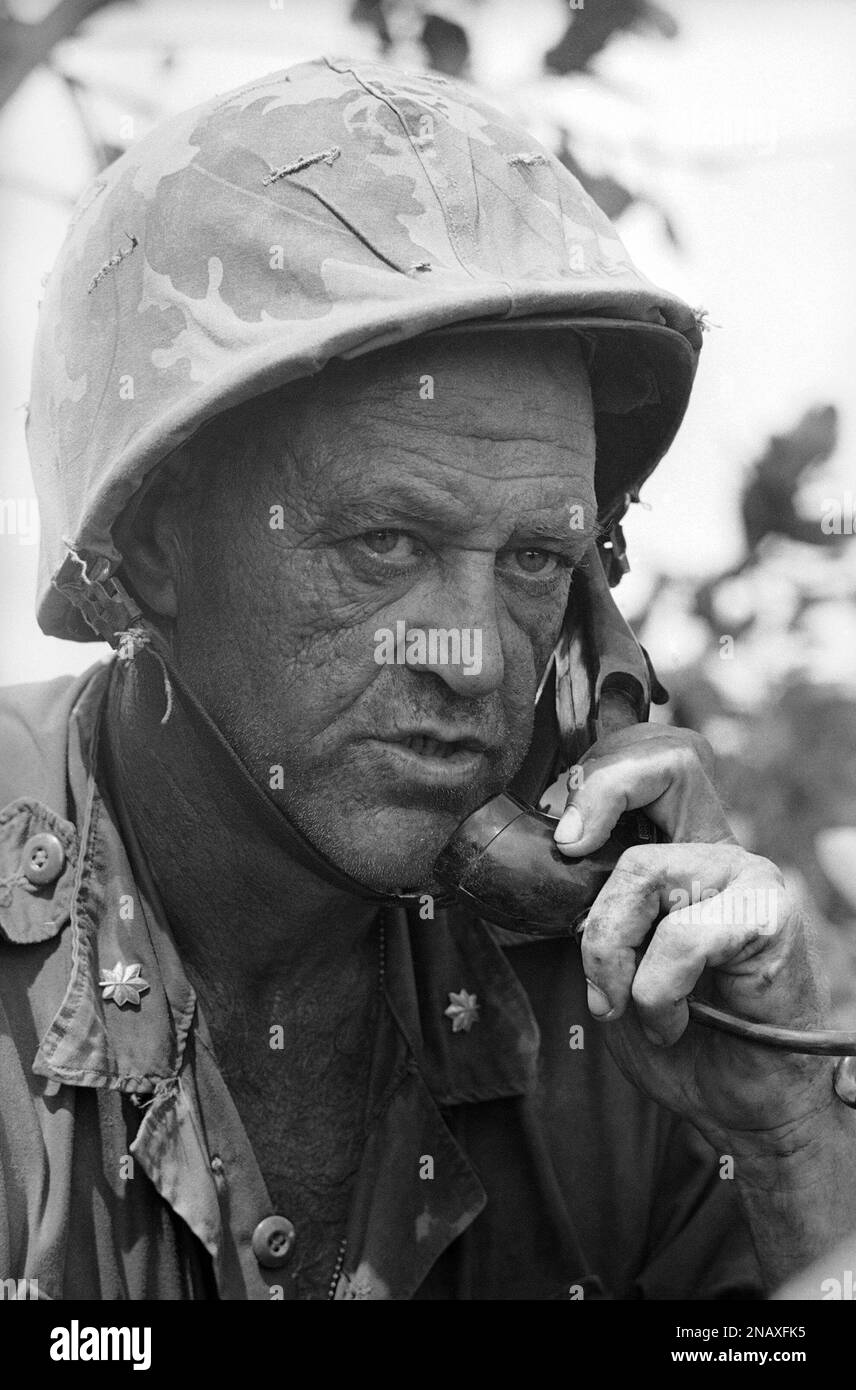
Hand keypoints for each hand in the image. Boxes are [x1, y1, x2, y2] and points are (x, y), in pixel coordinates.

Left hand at [554, 721, 834, 1153]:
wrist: (740, 1105)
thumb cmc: (678, 1034)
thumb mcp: (612, 964)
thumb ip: (591, 911)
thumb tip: (530, 869)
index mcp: (681, 851)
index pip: (657, 768)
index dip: (605, 776)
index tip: (561, 832)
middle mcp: (717, 849)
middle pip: (665, 770)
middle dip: (604, 793)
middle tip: (567, 847)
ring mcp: (748, 876)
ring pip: (641, 870)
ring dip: (609, 950)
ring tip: (624, 1006)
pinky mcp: (768, 916)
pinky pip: (680, 938)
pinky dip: (656, 993)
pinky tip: (671, 1024)